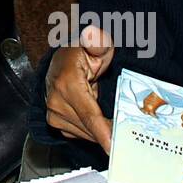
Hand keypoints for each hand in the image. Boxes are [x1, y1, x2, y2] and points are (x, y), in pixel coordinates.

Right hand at [44, 23, 114, 151]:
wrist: (59, 61)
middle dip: (109, 133)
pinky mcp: (55, 122)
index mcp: (67, 83)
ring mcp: (53, 113)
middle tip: (129, 133)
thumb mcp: (95, 44)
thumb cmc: (79, 53)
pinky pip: (79, 134)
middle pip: (89, 129)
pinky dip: (92, 132)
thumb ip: (98, 41)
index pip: (89, 115)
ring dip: (101, 131)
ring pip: (85, 134)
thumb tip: (94, 35)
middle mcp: (56, 101)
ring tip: (114, 122)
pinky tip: (101, 123)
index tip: (113, 147)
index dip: (103, 133)